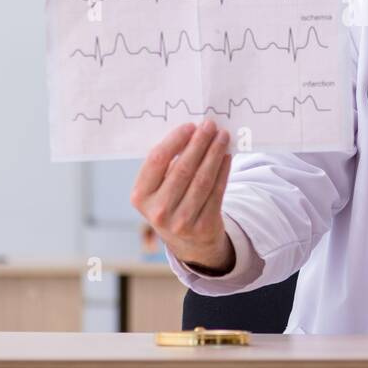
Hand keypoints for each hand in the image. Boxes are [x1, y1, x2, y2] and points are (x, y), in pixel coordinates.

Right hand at [129, 120, 235, 271]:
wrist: (187, 241)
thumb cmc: (170, 202)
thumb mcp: (157, 188)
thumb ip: (167, 164)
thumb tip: (193, 132)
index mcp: (140, 196)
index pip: (157, 160)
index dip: (175, 140)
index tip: (190, 125)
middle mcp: (158, 211)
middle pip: (183, 169)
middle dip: (199, 143)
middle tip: (210, 125)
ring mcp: (181, 222)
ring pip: (202, 180)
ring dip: (214, 154)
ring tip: (222, 136)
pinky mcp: (203, 226)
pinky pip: (217, 192)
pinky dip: (224, 171)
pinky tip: (227, 156)